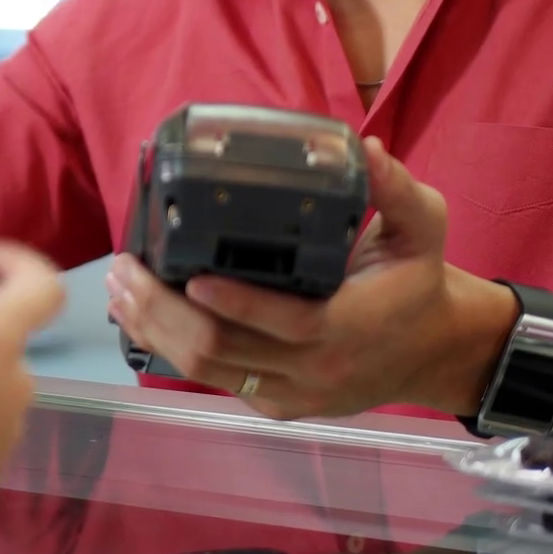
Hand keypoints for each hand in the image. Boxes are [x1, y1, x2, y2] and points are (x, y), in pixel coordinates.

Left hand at [107, 137, 511, 419]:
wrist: (433, 351)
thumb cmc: (417, 283)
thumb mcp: (423, 229)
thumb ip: (396, 189)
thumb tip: (366, 150)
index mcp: (348, 327)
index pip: (281, 322)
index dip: (233, 302)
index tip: (188, 274)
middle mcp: (315, 369)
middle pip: (222, 349)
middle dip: (162, 311)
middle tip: (126, 270)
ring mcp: (292, 393)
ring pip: (206, 370)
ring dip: (153, 329)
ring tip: (120, 288)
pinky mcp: (275, 403)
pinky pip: (214, 379)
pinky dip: (169, 348)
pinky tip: (141, 317)